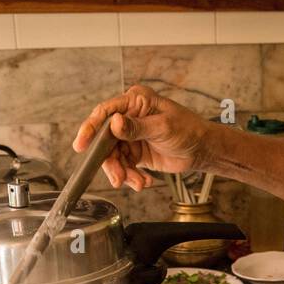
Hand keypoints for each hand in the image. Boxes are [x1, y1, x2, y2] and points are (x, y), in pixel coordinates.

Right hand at [73, 84, 210, 191]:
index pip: (105, 112)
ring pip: (113, 157)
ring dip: (122, 173)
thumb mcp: (163, 127)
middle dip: (110, 161)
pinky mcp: (135, 153)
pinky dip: (131, 177)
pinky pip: (124, 167)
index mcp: (135, 101)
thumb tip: (115, 123)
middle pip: (105, 139)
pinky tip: (143, 182)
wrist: (203, 150)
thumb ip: (137, 127)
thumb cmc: (189, 130)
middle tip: (118, 177)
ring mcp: (131, 136)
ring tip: (136, 182)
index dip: (90, 128)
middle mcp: (129, 117)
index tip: (81, 145)